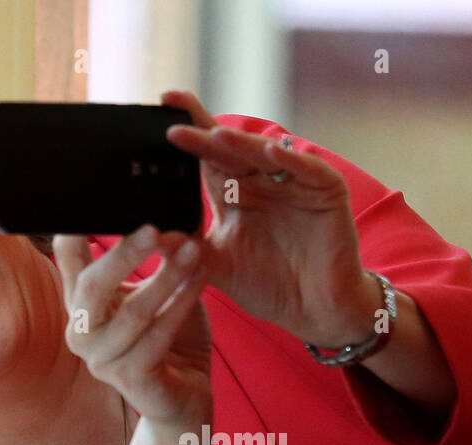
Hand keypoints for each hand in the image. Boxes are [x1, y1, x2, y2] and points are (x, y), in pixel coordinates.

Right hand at [54, 225, 211, 426]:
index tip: (93, 200)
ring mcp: (103, 361)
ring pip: (133, 313)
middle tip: (153, 227)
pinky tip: (200, 281)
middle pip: (91, 287)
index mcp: (82, 305)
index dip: (73, 233)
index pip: (68, 260)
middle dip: (123, 254)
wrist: (184, 399)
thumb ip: (154, 258)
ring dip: (167, 278)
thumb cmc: (170, 338)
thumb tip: (165, 214)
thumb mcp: (157, 289)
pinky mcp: (131, 380)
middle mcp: (82, 333)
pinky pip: (157, 337)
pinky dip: (180, 305)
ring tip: (194, 250)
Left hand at [161, 90, 371, 348]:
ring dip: (242, 144)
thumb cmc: (269, 287)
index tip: (162, 105)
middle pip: (231, 150)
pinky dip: (292, 160)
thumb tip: (145, 236)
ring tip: (215, 136)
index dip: (188, 134)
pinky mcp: (326, 191)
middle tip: (175, 121)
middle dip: (205, 135)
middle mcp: (262, 181)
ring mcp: (295, 183)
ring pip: (266, 155)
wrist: (315, 311)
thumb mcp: (217, 267)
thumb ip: (185, 250)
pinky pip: (310, 169)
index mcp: (234, 193)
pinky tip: (271, 153)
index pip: (207, 156)